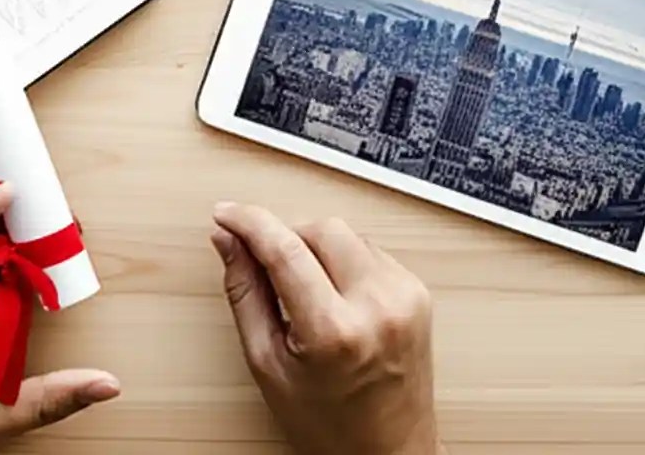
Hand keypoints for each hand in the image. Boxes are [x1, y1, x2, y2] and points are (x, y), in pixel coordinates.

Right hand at [210, 203, 443, 454]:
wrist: (388, 453)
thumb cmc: (330, 424)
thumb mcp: (268, 363)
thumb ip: (244, 293)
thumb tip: (228, 242)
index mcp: (334, 331)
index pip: (284, 248)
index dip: (248, 222)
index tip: (227, 214)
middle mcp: (378, 306)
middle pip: (319, 228)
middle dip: (284, 236)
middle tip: (263, 263)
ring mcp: (405, 297)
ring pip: (345, 234)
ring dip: (315, 248)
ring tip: (301, 293)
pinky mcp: (417, 293)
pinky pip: (369, 251)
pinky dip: (342, 262)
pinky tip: (331, 296)